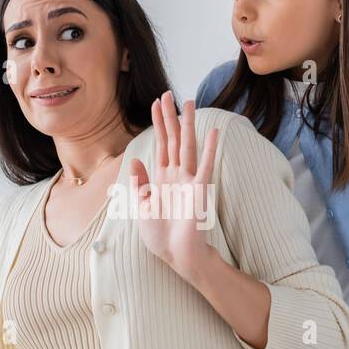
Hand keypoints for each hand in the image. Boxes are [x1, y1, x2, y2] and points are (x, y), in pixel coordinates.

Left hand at [128, 91, 218, 280]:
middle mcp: (176, 175)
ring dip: (188, 125)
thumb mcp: (142, 206)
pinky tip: (213, 132)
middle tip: (169, 93)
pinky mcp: (199, 190)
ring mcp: (188, 180)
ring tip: (189, 103)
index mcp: (162, 177)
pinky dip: (210, 150)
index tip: (157, 102)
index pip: (160, 144)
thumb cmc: (160, 235)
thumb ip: (140, 182)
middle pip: (173, 139)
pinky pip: (205, 166)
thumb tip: (135, 160)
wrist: (175, 254)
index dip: (158, 123)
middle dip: (170, 117)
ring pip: (188, 146)